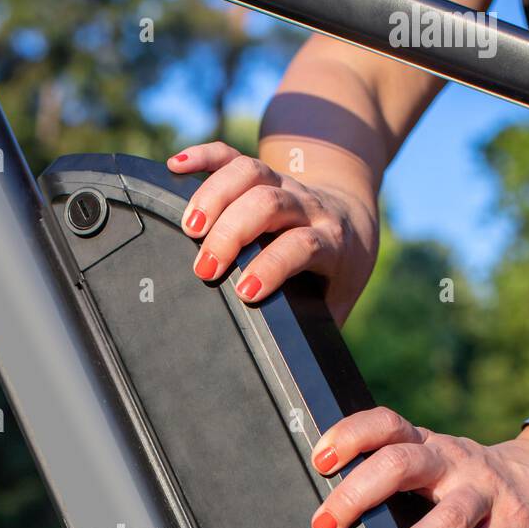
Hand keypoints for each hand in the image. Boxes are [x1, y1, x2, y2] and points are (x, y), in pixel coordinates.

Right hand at [166, 142, 377, 322]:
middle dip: (232, 232)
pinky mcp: (262, 172)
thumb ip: (317, 327)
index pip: (301, 246)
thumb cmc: (338, 271)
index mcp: (331, 242)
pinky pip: (232, 154)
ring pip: (250, 172)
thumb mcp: (338, 300)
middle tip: (204, 266)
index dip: (272, 265)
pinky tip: (175, 166)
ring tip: (188, 227)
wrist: (353, 217)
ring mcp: (285, 184)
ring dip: (214, 195)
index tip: (243, 290)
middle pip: (269, 203)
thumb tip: (292, 373)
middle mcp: (308, 207)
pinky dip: (203, 155)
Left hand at [308, 409, 528, 527]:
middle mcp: (452, 462)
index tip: (319, 462)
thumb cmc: (458, 477)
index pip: (386, 424)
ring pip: (448, 517)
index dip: (350, 437)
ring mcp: (484, 493)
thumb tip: (327, 509)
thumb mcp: (427, 461)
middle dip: (358, 495)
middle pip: (403, 465)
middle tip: (324, 526)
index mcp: (425, 443)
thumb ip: (387, 471)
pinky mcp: (510, 527)